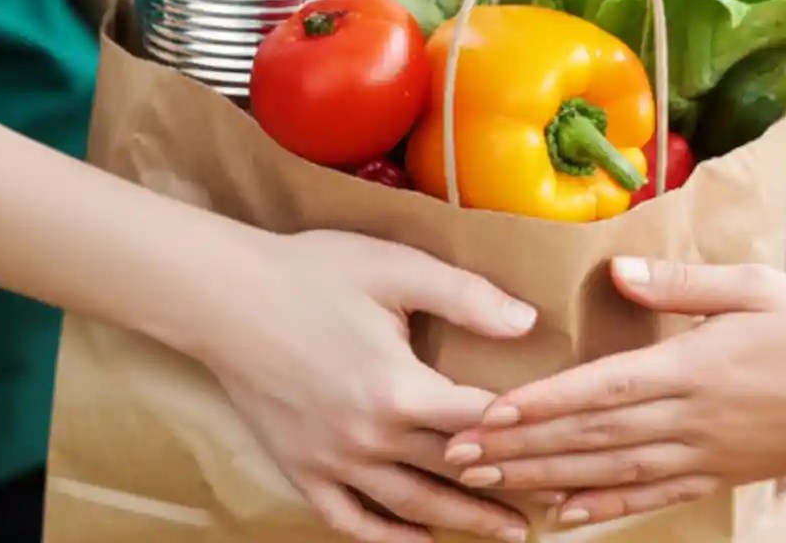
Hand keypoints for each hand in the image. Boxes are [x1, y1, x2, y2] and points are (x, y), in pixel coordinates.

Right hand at [202, 230, 541, 542]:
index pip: (481, 421)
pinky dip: (386, 537)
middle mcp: (369, 436)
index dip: (525, 432)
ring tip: (503, 534)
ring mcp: (332, 460)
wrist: (222, 296)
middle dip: (507, 488)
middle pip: (455, 473)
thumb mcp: (396, 269)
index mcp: (399, 388)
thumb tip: (528, 323)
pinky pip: (348, 520)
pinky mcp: (300, 469)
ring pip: (409, 506)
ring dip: (460, 522)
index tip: (563, 443)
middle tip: (551, 503)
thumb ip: (466, 297)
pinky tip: (417, 540)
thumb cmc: (312, 273)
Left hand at [443, 258, 785, 526]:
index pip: (601, 388)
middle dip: (520, 447)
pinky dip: (604, 506)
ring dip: (545, 477)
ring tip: (491, 483)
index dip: (542, 403)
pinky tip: (563, 514)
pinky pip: (651, 495)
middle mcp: (690, 418)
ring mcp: (703, 453)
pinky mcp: (717, 473)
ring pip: (609, 471)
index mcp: (693, 368)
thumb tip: (622, 272)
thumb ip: (683, 282)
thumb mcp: (755, 287)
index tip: (488, 413)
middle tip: (459, 455)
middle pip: (590, 436)